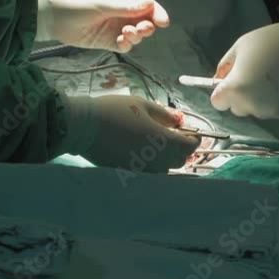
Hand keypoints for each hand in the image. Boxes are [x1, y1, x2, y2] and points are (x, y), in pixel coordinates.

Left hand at [35, 0, 169, 51]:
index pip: (146, 4)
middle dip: (148, 25)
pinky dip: (127, 44)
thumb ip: (126, 6)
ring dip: (137, 35)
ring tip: (127, 33)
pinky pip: (124, 44)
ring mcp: (114, 26)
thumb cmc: (76, 1)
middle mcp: (121, 11)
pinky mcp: (107, 41)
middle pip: (144, 20)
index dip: (156, 12)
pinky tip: (122, 41)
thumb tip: (149, 5)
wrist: (51, 16)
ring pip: (136, 33)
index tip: (163, 22)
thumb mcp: (102, 2)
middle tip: (142, 29)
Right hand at [64, 95, 198, 173]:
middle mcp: (156, 159)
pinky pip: (150, 173)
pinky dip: (153, 164)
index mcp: (163, 141)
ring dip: (168, 158)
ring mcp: (143, 169)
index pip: (189, 147)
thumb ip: (164, 115)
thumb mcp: (142, 105)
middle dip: (182, 149)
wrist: (84, 127)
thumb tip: (178, 121)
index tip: (192, 133)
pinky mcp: (130, 173)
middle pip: (180, 160)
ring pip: (165, 169)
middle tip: (176, 137)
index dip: (194, 140)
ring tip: (159, 145)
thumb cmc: (114, 111)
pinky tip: (144, 153)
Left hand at [210, 22, 278, 118]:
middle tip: (253, 77)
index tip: (231, 82)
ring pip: (255, 110)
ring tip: (270, 80)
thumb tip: (218, 78)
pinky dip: (274, 101)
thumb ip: (225, 66)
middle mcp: (249, 105)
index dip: (222, 92)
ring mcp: (268, 111)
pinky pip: (272, 110)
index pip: (218, 102)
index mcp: (235, 90)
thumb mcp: (239, 47)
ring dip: (257, 100)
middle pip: (237, 108)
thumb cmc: (268, 42)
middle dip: (240, 96)